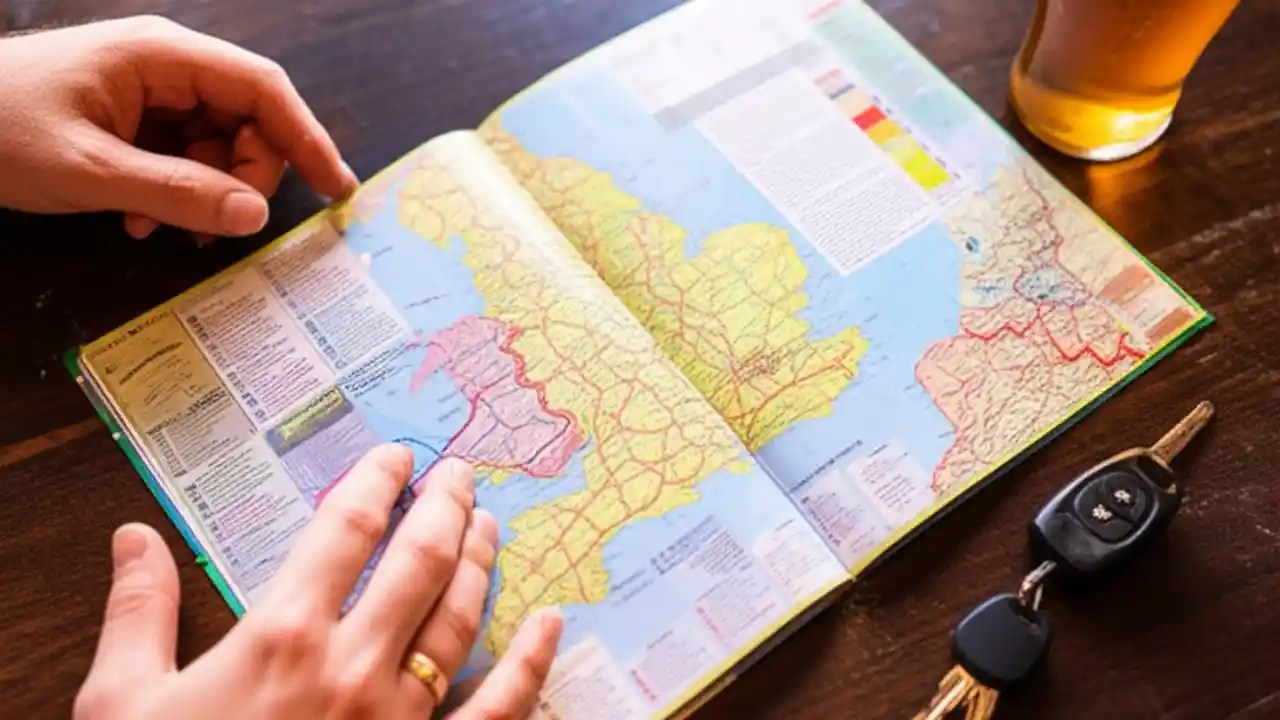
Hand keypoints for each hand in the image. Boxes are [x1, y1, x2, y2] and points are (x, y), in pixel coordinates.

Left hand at [0, 16, 358, 241]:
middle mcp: (165, 66)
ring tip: (157, 225)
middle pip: (247, 121)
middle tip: (219, 224)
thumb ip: (178, 194)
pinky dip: (175, 193)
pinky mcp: (133, 118)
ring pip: (217, 145)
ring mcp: (149, 92)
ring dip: (203, 193)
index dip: (306, 138)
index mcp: (162, 56)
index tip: (335, 188)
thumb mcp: (90, 171)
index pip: (262, 89)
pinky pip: (183, 157)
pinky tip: (139, 218)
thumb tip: (256, 215)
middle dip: (243, 177)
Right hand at [74, 445, 562, 719]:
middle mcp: (351, 665)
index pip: (345, 528)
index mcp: (281, 636)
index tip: (396, 455)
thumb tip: (132, 534)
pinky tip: (550, 622)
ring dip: (479, 563)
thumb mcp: (123, 701)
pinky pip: (499, 708)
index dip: (376, 481)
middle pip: (418, 560)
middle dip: (444, 506)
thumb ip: (139, 611)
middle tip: (462, 474)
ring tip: (490, 524)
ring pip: (459, 618)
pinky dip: (530, 661)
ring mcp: (399, 717)